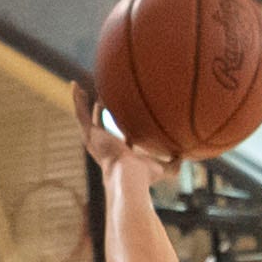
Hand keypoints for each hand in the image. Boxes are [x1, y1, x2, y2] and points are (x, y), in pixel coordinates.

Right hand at [68, 81, 171, 204]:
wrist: (129, 175)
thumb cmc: (145, 176)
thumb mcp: (164, 168)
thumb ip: (175, 163)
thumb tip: (186, 155)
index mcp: (120, 153)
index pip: (120, 138)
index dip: (123, 127)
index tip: (126, 115)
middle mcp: (105, 146)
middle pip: (100, 125)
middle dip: (100, 112)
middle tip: (103, 98)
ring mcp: (95, 140)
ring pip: (87, 117)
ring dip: (85, 103)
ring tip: (82, 89)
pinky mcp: (89, 134)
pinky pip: (81, 113)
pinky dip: (77, 100)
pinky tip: (75, 86)